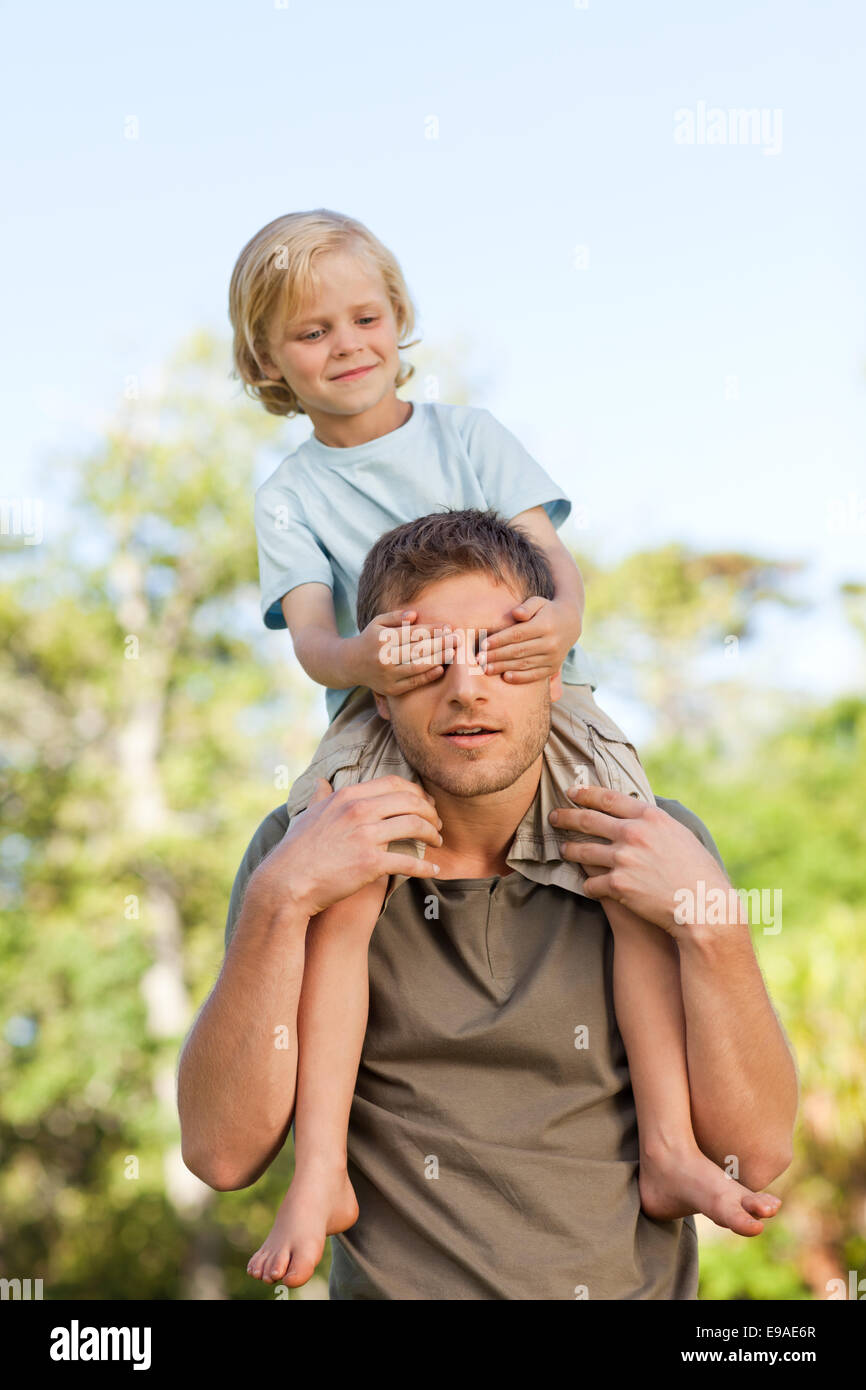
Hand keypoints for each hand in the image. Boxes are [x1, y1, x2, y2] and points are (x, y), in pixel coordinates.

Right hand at [250, 774, 443, 918]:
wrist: (286, 882)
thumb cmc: (296, 851)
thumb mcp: (309, 814)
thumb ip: (320, 797)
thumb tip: (321, 782)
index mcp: (348, 796)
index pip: (394, 784)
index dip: (417, 792)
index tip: (426, 803)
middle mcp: (358, 810)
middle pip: (411, 802)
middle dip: (430, 812)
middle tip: (438, 823)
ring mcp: (365, 835)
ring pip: (415, 826)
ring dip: (433, 834)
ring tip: (438, 842)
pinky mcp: (370, 862)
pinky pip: (408, 861)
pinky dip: (426, 867)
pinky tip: (434, 871)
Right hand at [349, 608, 454, 696]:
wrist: (350, 664)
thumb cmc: (370, 639)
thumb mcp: (378, 623)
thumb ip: (395, 616)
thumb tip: (414, 614)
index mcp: (382, 639)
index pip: (412, 633)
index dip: (432, 630)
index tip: (448, 627)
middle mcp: (384, 658)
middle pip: (418, 649)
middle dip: (440, 643)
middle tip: (457, 639)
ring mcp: (387, 675)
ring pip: (417, 666)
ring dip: (438, 659)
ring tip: (453, 652)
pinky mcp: (390, 689)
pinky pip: (413, 683)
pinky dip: (428, 675)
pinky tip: (441, 668)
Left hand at [478, 596, 580, 683]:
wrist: (571, 624)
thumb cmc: (547, 611)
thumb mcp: (539, 602)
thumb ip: (526, 606)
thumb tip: (515, 613)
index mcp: (545, 625)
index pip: (518, 634)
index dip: (499, 640)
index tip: (483, 644)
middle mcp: (550, 643)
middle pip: (518, 651)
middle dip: (497, 655)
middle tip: (479, 659)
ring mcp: (553, 657)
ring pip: (524, 664)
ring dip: (503, 667)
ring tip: (486, 669)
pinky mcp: (553, 667)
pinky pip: (535, 675)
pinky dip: (520, 677)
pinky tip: (505, 677)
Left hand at [549, 785, 732, 940]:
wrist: (703, 907)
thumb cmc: (699, 874)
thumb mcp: (681, 836)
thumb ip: (657, 825)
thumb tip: (641, 817)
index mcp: (651, 817)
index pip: (610, 799)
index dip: (587, 793)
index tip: (572, 791)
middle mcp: (634, 833)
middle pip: (588, 820)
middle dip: (567, 817)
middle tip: (554, 816)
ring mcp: (623, 858)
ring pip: (583, 852)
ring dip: (571, 851)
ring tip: (565, 851)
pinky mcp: (617, 884)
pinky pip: (591, 883)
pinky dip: (589, 886)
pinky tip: (590, 888)